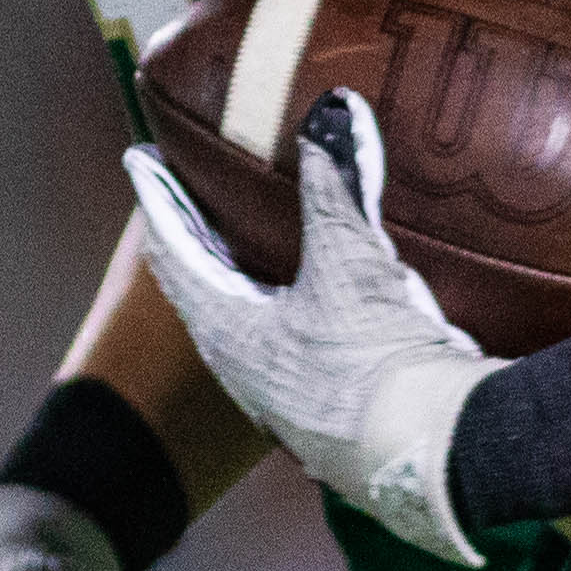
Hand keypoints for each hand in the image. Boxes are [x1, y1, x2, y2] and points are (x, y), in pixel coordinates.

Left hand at [125, 89, 495, 566]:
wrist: (432, 455)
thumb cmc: (373, 361)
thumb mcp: (351, 261)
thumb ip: (338, 187)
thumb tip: (333, 116)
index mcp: (228, 331)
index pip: (176, 251)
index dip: (159, 201)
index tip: (139, 164)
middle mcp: (243, 372)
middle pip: (203, 289)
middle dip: (194, 241)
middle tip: (184, 198)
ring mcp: (283, 401)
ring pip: (244, 325)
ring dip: (238, 281)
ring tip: (241, 245)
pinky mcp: (326, 417)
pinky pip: (289, 351)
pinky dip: (285, 313)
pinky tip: (310, 306)